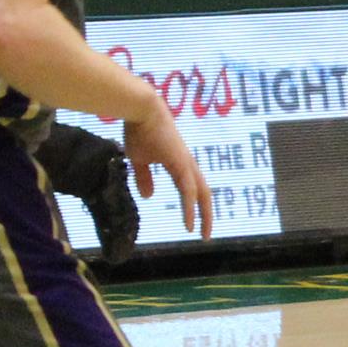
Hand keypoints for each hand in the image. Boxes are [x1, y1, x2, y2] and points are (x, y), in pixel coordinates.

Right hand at [123, 100, 210, 239]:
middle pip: (204, 193)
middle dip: (207, 214)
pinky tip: (190, 223)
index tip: (194, 224)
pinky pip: (188, 190)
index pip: (193, 189)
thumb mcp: (139, 160)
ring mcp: (186, 163)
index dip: (195, 206)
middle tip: (207, 235)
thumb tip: (149, 196)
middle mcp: (188, 165)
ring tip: (204, 234)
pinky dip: (190, 207)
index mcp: (180, 164)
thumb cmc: (140, 132)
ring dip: (204, 214)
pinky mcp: (181, 163)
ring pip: (201, 193)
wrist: (142, 111)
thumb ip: (145, 177)